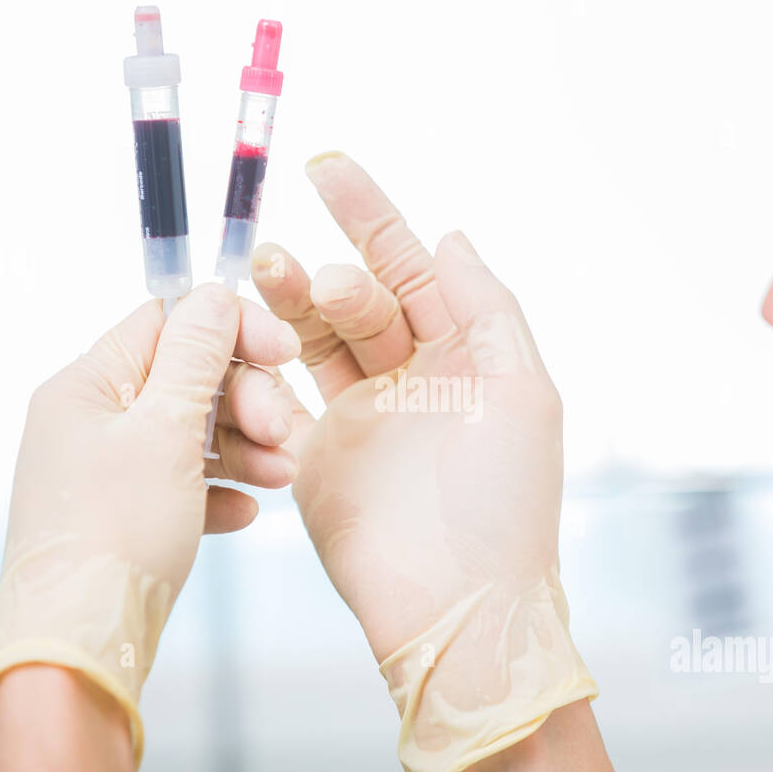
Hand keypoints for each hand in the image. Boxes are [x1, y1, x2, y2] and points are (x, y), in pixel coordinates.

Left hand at [0, 283, 299, 771]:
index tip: (286, 352)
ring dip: (243, 449)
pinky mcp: (123, 519)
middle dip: (244, 401)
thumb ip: (196, 359)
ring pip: (189, 437)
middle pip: (184, 381)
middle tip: (283, 432)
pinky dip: (218, 493)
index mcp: (86, 386)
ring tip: (284, 477)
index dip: (231, 331)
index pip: (166, 324)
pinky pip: (181, 487)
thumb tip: (214, 295)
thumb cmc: (114, 534)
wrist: (78, 645)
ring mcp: (105, 472)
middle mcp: (90, 421)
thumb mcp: (165, 433)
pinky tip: (247, 513)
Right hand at [252, 152, 596, 771]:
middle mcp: (412, 378)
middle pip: (356, 297)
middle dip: (325, 272)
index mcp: (465, 355)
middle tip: (306, 277)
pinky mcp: (317, 454)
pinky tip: (250, 339)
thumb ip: (485, 304)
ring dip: (286, 301)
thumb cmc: (504, 500)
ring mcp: (362, 416)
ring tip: (262, 279)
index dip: (369, 216)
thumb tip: (450, 234)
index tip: (325, 167)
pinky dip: (262, 362)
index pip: (410, 267)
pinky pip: (281, 392)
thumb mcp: (521, 387)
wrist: (455, 604)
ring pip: (314, 337)